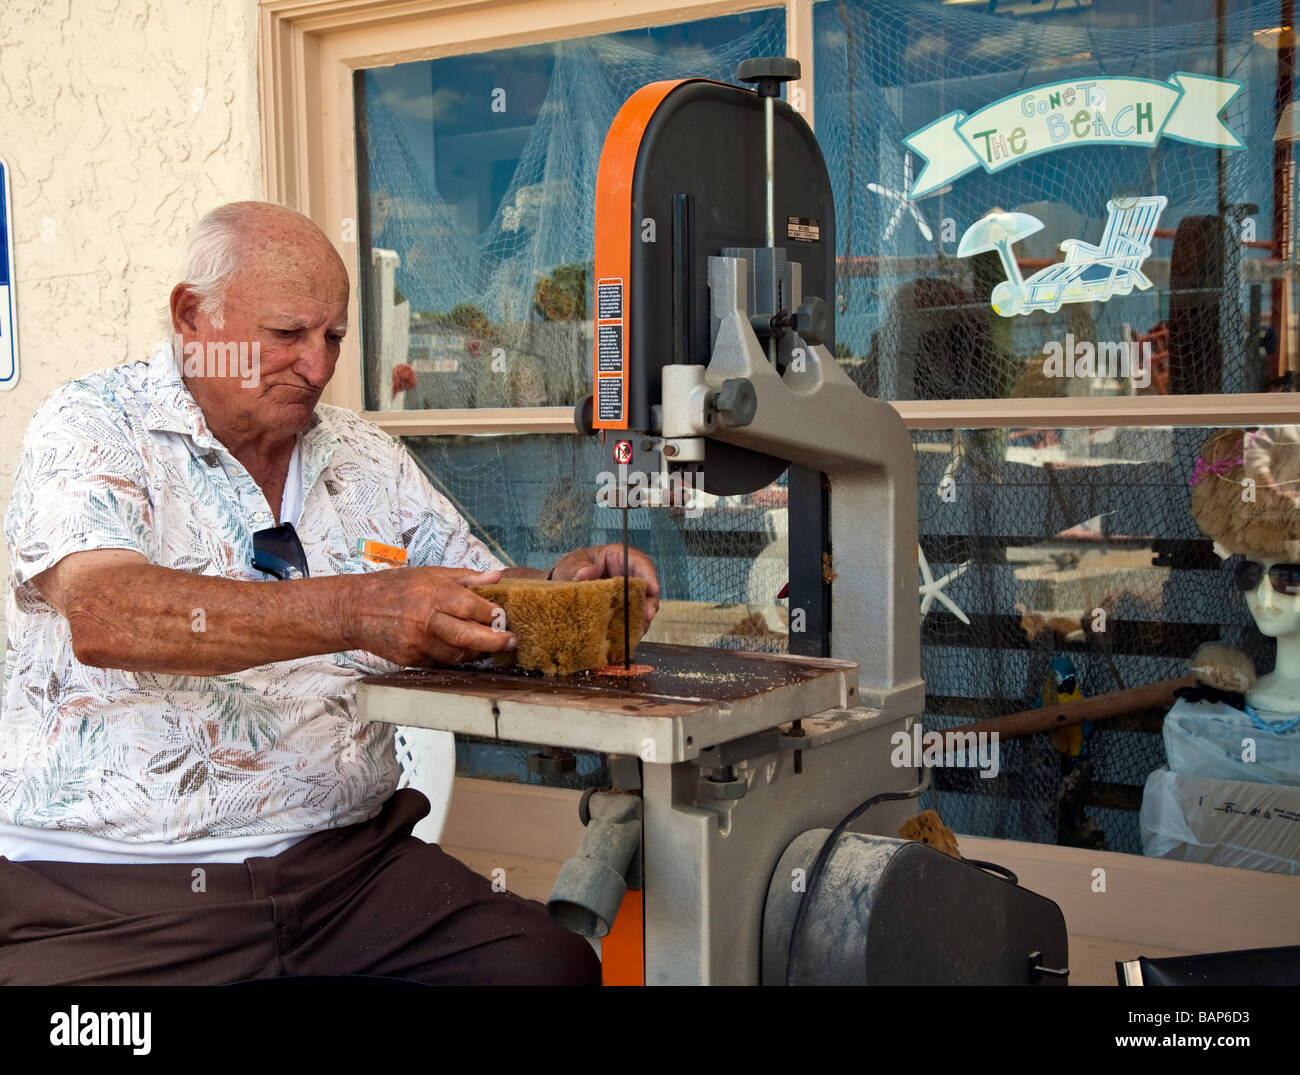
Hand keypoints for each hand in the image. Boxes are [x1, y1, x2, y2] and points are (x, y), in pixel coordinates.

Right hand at [350, 566, 515, 666]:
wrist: (356, 609)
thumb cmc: (396, 587)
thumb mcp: (431, 573)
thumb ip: (466, 578)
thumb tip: (497, 577)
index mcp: (433, 594)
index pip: (472, 608)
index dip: (492, 614)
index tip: (505, 617)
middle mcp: (426, 619)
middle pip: (469, 637)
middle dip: (495, 641)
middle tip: (511, 641)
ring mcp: (417, 642)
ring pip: (457, 655)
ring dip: (476, 653)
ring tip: (488, 647)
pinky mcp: (409, 659)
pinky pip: (439, 662)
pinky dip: (453, 658)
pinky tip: (462, 652)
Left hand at [550, 545, 659, 630]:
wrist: (564, 583)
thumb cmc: (572, 567)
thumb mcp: (572, 563)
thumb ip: (579, 567)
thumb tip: (584, 574)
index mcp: (619, 557)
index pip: (640, 563)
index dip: (650, 575)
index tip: (653, 589)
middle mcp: (627, 575)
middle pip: (647, 587)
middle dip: (650, 602)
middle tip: (647, 615)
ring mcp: (627, 592)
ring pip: (642, 605)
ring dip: (642, 619)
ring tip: (638, 631)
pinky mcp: (623, 607)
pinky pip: (632, 617)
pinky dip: (631, 627)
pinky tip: (629, 636)